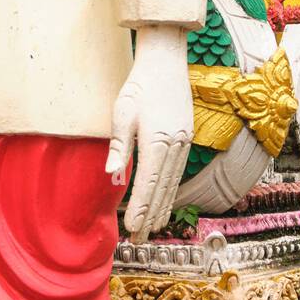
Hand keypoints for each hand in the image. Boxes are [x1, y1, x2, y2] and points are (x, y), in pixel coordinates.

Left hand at [106, 24, 192, 244]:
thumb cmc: (139, 85)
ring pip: (173, 183)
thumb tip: (113, 177)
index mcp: (156, 141)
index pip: (148, 184)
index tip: (132, 228)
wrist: (166, 61)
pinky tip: (165, 201)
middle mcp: (174, 145)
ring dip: (162, 207)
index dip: (140, 209)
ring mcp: (183, 142)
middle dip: (150, 216)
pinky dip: (171, 190)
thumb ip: (119, 146)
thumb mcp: (121, 113)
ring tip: (153, 228)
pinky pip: (178, 171)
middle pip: (162, 189)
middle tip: (140, 239)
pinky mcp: (186, 136)